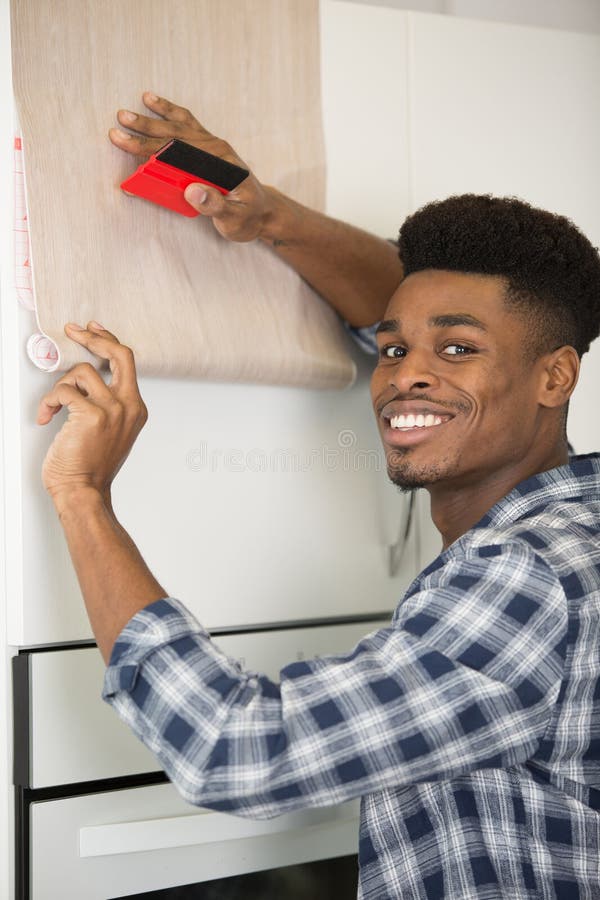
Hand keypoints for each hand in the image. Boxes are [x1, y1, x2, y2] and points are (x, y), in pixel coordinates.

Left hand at [38, 323, 147, 506]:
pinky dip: (49, 402)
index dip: (108, 340)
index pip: (126, 362)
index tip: (92, 330)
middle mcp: (129, 406)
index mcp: (135, 409)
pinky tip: (46, 416)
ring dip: (60, 387)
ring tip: (54, 407)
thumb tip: (87, 377)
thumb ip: (108, 403)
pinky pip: (63, 391)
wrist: (83, 491)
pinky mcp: (91, 415)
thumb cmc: (91, 466)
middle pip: (118, 353)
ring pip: (81, 372)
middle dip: (93, 338)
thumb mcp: (111, 430)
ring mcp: (113, 410)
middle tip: (74, 331)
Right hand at [110, 92, 274, 241]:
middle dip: (144, 131)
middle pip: (176, 137)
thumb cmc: (248, 217)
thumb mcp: (234, 219)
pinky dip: (169, 112)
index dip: (152, 151)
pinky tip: (152, 102)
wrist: (263, 213)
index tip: (128, 147)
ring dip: (152, 118)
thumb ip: (214, 205)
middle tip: (117, 126)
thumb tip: (191, 191)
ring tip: (126, 113)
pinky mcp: (208, 149)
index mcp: (221, 164)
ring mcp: (212, 147)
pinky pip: (187, 125)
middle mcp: (216, 150)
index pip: (181, 154)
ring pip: (179, 127)